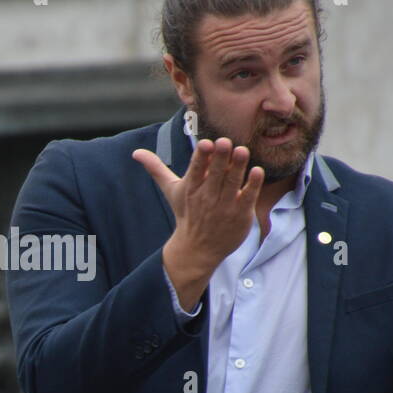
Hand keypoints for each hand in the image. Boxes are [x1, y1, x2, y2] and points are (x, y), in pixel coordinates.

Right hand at [133, 137, 263, 271]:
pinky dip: (252, 185)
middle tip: (225, 142)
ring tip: (243, 151)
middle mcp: (207, 196)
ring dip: (238, 167)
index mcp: (191, 188)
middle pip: (215, 174)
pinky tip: (257, 171)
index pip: (195, 169)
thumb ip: (156, 168)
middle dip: (220, 158)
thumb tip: (135, 152)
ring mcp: (225, 206)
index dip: (201, 157)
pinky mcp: (241, 214)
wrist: (198, 250)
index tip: (206, 143)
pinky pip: (248, 197)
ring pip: (232, 183)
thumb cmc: (186, 213)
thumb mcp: (171, 190)